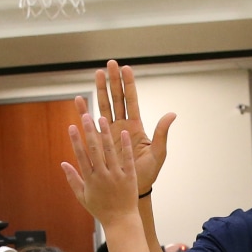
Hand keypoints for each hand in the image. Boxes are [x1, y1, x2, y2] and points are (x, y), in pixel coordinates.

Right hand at [61, 115, 137, 224]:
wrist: (121, 221)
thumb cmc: (101, 210)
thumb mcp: (83, 197)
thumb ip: (73, 179)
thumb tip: (63, 163)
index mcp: (90, 180)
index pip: (81, 156)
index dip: (76, 141)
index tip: (71, 126)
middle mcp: (102, 176)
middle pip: (94, 150)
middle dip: (89, 132)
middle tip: (85, 116)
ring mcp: (116, 176)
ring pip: (110, 151)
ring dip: (106, 134)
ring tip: (102, 119)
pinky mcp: (129, 177)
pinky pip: (127, 159)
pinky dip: (126, 146)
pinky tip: (124, 132)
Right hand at [76, 60, 176, 193]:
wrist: (132, 188)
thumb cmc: (147, 173)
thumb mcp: (158, 153)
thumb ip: (162, 133)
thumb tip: (172, 113)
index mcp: (136, 126)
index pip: (132, 100)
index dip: (129, 85)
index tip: (126, 68)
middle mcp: (122, 125)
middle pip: (117, 98)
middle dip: (113, 81)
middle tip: (110, 63)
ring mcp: (109, 132)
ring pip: (103, 106)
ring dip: (100, 90)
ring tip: (97, 74)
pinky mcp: (98, 141)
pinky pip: (89, 124)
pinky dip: (84, 111)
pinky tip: (79, 99)